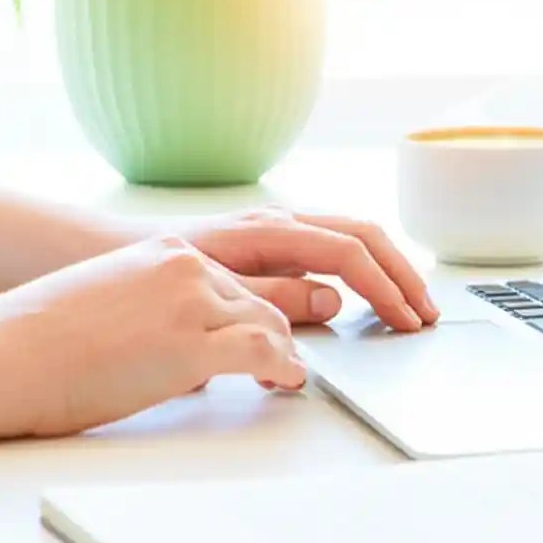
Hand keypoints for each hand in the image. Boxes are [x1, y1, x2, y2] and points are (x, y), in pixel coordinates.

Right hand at [0, 237, 306, 437]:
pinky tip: (287, 381)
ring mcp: (191, 304)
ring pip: (270, 325)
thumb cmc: (46, 340)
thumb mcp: (118, 298)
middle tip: (285, 366)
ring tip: (282, 379)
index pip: (240, 280)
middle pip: (263, 302)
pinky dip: (286, 368)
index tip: (272, 339)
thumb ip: (164, 305)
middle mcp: (186, 267)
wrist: (5, 357)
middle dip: (279, 337)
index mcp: (167, 252)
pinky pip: (263, 352)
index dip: (260, 315)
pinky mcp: (192, 346)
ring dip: (283, 357)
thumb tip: (194, 337)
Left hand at [177, 208, 438, 331]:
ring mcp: (283, 227)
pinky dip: (370, 268)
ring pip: (358, 236)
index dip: (383, 289)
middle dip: (403, 275)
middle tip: (427, 315)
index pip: (349, 254)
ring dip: (392, 270)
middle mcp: (283, 221)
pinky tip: (378, 294)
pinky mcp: (279, 242)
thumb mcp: (218, 293)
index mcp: (270, 231)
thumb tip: (333, 301)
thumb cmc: (161, 277)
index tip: (405, 321)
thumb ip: (276, 298)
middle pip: (366, 235)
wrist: (114, 252)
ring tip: (415, 306)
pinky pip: (340, 246)